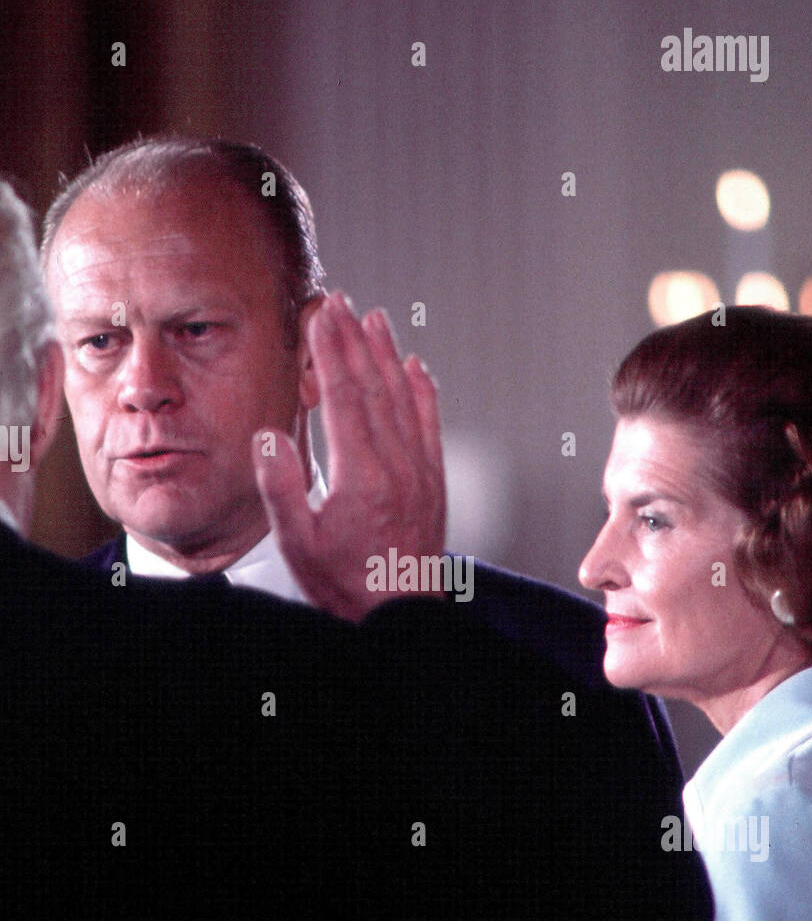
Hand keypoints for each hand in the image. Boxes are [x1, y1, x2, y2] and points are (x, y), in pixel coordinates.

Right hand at [253, 291, 445, 620]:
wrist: (400, 617)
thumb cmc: (344, 584)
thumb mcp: (298, 543)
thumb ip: (282, 487)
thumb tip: (269, 435)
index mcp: (362, 476)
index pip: (344, 397)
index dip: (331, 352)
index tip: (323, 316)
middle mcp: (397, 466)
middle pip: (375, 387)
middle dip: (356, 341)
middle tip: (343, 303)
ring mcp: (421, 472)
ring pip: (405, 399)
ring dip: (389, 356)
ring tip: (376, 320)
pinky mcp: (435, 483)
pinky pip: (431, 425)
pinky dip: (423, 392)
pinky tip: (417, 368)